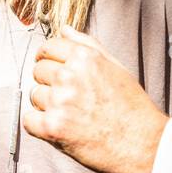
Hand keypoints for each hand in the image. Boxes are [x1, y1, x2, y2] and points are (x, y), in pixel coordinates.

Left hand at [22, 25, 167, 172]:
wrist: (142, 143)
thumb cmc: (131, 105)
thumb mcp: (114, 66)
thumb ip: (86, 44)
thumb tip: (63, 29)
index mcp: (84, 58)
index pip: (48, 47)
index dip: (48, 57)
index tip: (51, 66)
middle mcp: (69, 76)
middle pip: (38, 71)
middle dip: (48, 82)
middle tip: (67, 96)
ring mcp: (59, 102)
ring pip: (34, 95)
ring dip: (46, 104)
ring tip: (70, 113)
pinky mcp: (53, 127)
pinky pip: (29, 120)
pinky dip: (39, 125)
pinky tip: (59, 127)